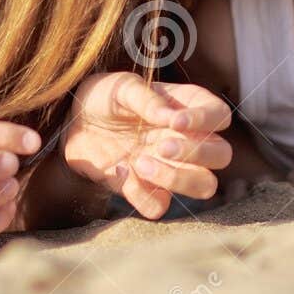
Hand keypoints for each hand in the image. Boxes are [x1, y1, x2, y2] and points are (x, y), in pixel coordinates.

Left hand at [61, 72, 232, 219]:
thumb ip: (146, 98)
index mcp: (186, 107)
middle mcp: (186, 139)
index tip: (176, 122)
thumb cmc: (103, 97)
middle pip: (222, 155)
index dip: (207, 121)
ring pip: (204, 186)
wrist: (72, 123)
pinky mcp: (147, 190)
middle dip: (197, 154)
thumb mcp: (120, 87)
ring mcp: (170, 167)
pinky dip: (141, 195)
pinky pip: (159, 206)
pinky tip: (120, 171)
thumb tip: (170, 117)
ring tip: (140, 163)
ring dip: (177, 180)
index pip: (220, 115)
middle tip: (162, 147)